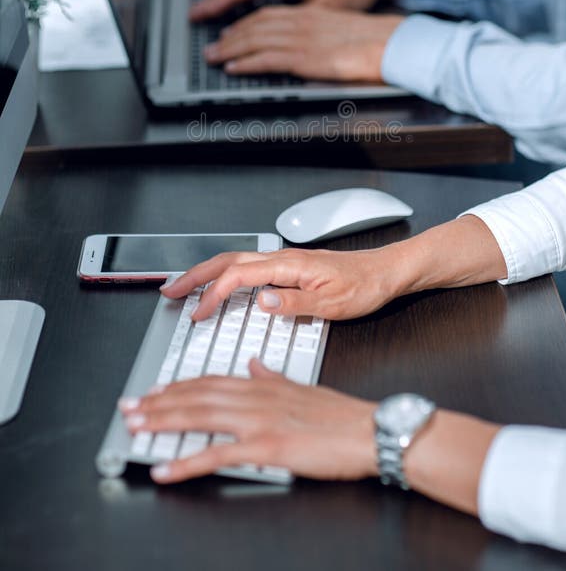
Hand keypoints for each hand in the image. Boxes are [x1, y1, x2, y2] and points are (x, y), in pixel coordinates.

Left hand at [120, 359, 377, 483]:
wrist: (366, 430)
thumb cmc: (339, 415)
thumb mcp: (301, 387)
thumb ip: (273, 376)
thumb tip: (256, 364)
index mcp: (262, 383)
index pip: (210, 381)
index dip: (177, 386)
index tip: (154, 391)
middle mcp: (255, 397)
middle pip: (196, 395)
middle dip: (158, 402)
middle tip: (130, 408)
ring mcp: (258, 421)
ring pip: (200, 417)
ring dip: (162, 422)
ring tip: (135, 427)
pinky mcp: (265, 447)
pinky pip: (218, 455)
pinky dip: (186, 463)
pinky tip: (165, 470)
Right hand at [160, 215, 507, 323]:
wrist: (387, 272)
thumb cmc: (365, 287)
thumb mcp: (333, 303)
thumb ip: (295, 303)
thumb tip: (262, 302)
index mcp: (289, 266)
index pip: (238, 276)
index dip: (213, 295)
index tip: (197, 314)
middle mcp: (283, 258)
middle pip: (227, 260)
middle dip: (195, 275)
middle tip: (170, 291)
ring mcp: (285, 260)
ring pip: (235, 260)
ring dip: (207, 272)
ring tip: (186, 287)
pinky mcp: (290, 266)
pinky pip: (248, 265)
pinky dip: (226, 274)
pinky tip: (223, 286)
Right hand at [189, 0, 405, 22]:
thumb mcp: (330, 7)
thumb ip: (305, 18)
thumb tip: (284, 32)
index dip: (222, 1)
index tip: (203, 12)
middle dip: (216, 2)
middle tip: (194, 16)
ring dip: (228, 2)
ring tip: (207, 16)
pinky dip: (245, 2)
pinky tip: (237, 13)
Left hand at [202, 5, 402, 80]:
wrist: (391, 44)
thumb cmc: (375, 41)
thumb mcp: (343, 30)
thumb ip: (323, 35)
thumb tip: (312, 48)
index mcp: (312, 15)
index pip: (269, 15)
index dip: (245, 23)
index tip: (231, 30)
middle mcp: (302, 23)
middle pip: (255, 26)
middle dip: (230, 37)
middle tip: (213, 45)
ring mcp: (301, 40)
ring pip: (254, 41)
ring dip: (229, 50)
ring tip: (212, 57)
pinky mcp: (304, 58)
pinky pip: (266, 60)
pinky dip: (245, 64)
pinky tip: (232, 68)